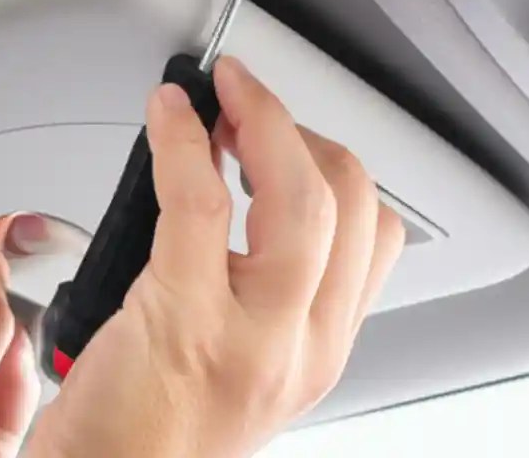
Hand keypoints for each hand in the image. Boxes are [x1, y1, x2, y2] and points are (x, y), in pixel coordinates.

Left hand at [24, 56, 405, 457]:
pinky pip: (201, 198)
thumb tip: (249, 190)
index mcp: (322, 348)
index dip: (329, 156)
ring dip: (260, 120)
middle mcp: (305, 343)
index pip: (375, 229)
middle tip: (244, 104)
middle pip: (350, 197)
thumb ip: (269, 290)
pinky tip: (167, 118)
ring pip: (300, 192)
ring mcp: (254, 334)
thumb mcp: (247, 362)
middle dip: (296, 127)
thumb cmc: (153, 432)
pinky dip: (183, 140)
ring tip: (218, 105)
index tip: (282, 128)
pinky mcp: (184, 318)